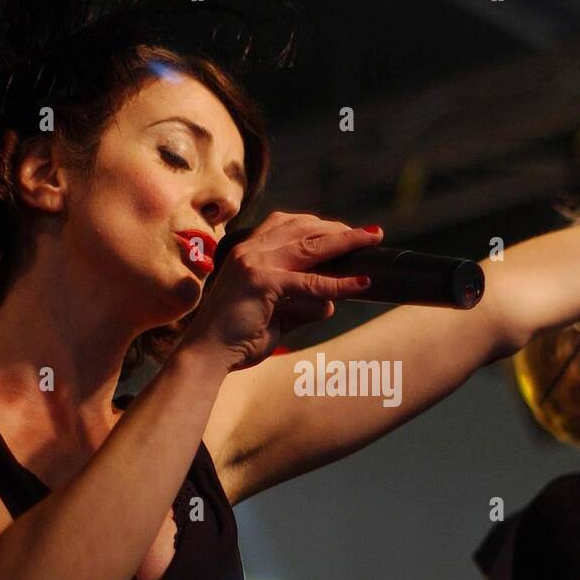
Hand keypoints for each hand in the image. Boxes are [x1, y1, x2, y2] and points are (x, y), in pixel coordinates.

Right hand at [179, 212, 383, 370]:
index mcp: (249, 250)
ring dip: (346, 243)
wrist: (207, 354)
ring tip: (372, 242)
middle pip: (305, 229)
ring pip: (311, 247)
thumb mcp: (277, 314)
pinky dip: (338, 283)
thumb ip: (302, 302)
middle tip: (372, 234)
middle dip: (341, 230)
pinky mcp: (261, 282)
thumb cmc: (239, 337)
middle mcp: (250, 250)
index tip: (347, 231)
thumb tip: (330, 302)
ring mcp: (254, 263)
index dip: (321, 225)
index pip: (290, 224)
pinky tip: (360, 283)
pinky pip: (310, 281)